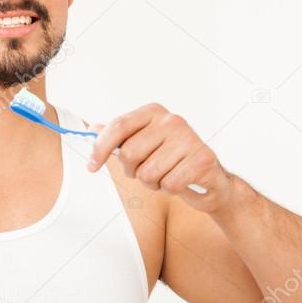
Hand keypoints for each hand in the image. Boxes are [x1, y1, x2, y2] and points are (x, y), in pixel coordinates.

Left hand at [87, 103, 232, 212]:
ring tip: (166, 175)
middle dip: (133, 171)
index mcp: (154, 112)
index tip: (91, 166)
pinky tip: (181, 181)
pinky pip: (168, 184)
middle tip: (147, 170)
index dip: (99, 148)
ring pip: (147, 173)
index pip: (118, 126)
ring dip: (152, 183)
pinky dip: (170, 190)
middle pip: (129, 154)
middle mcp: (172, 121)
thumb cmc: (171, 161)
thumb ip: (120, 136)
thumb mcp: (144, 144)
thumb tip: (92, 128)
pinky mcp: (202, 160)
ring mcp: (188, 139)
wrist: (209, 180)